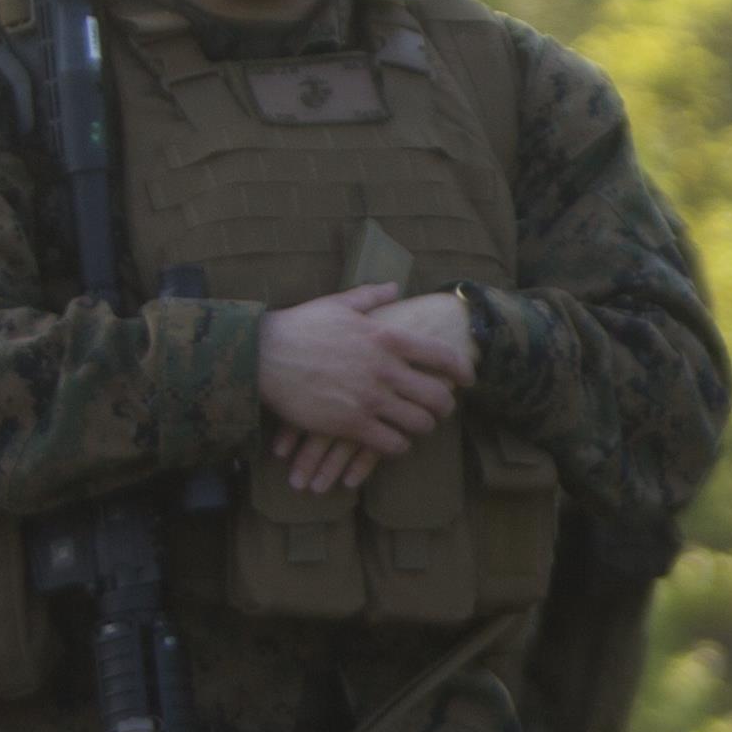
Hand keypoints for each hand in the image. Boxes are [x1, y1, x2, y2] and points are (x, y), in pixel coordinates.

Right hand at [257, 281, 465, 488]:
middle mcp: (385, 369)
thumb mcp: (339, 304)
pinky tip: (392, 440)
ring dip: (421, 428)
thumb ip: (372, 296)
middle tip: (440, 409)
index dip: (462, 370)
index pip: (442, 356)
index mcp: (386, 337)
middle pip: (438, 397)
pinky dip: (398, 446)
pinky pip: (392, 444)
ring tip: (415, 426)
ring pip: (419, 424)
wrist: (262, 356)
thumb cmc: (300, 327)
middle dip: (444, 406)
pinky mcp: (351, 424)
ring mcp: (369, 399)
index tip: (468, 379)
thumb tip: (394, 286)